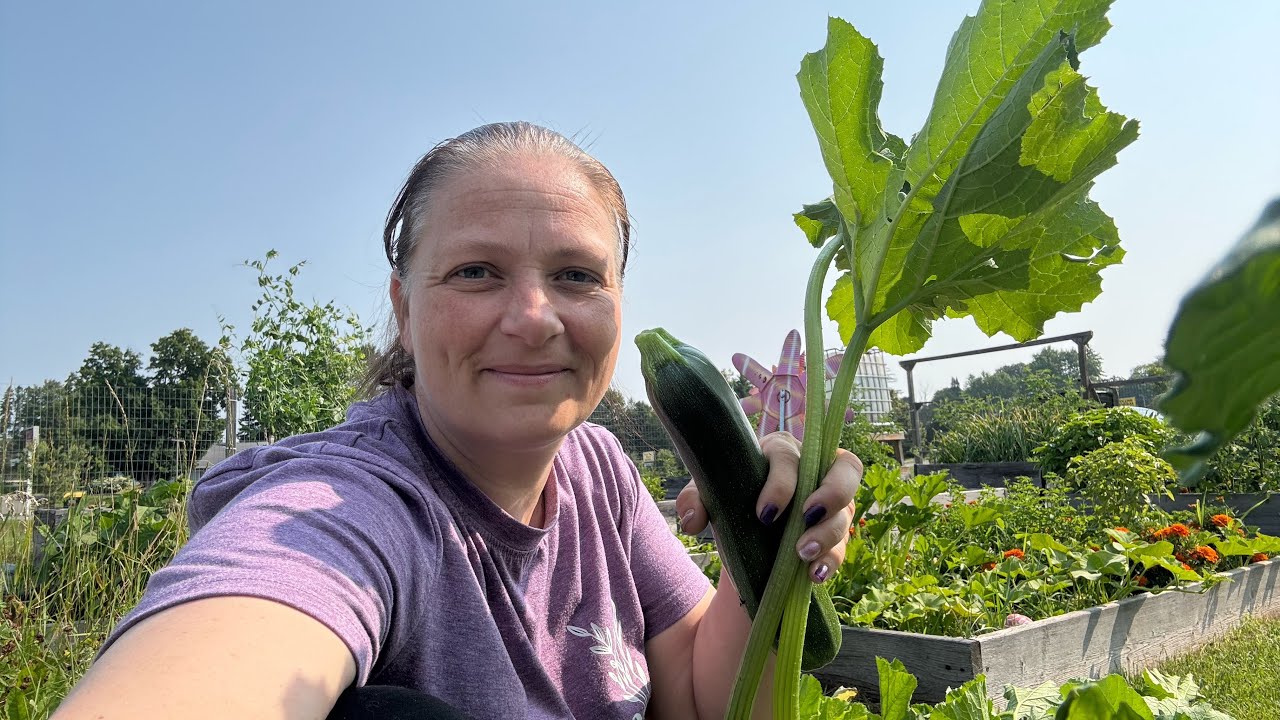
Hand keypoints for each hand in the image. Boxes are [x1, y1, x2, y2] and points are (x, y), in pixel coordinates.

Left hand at [675, 431, 862, 583]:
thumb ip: (695, 499)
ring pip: (845, 512)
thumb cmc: (730, 500)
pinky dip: (831, 561)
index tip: (764, 515)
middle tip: (807, 517)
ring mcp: (831, 504)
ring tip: (801, 554)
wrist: (741, 536)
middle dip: (832, 492)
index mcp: (781, 451)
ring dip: (827, 534)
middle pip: (847, 466)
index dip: (782, 484)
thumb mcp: (709, 496)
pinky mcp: (834, 535)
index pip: (790, 457)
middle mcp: (814, 471)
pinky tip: (813, 575)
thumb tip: (692, 520)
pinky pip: (843, 546)